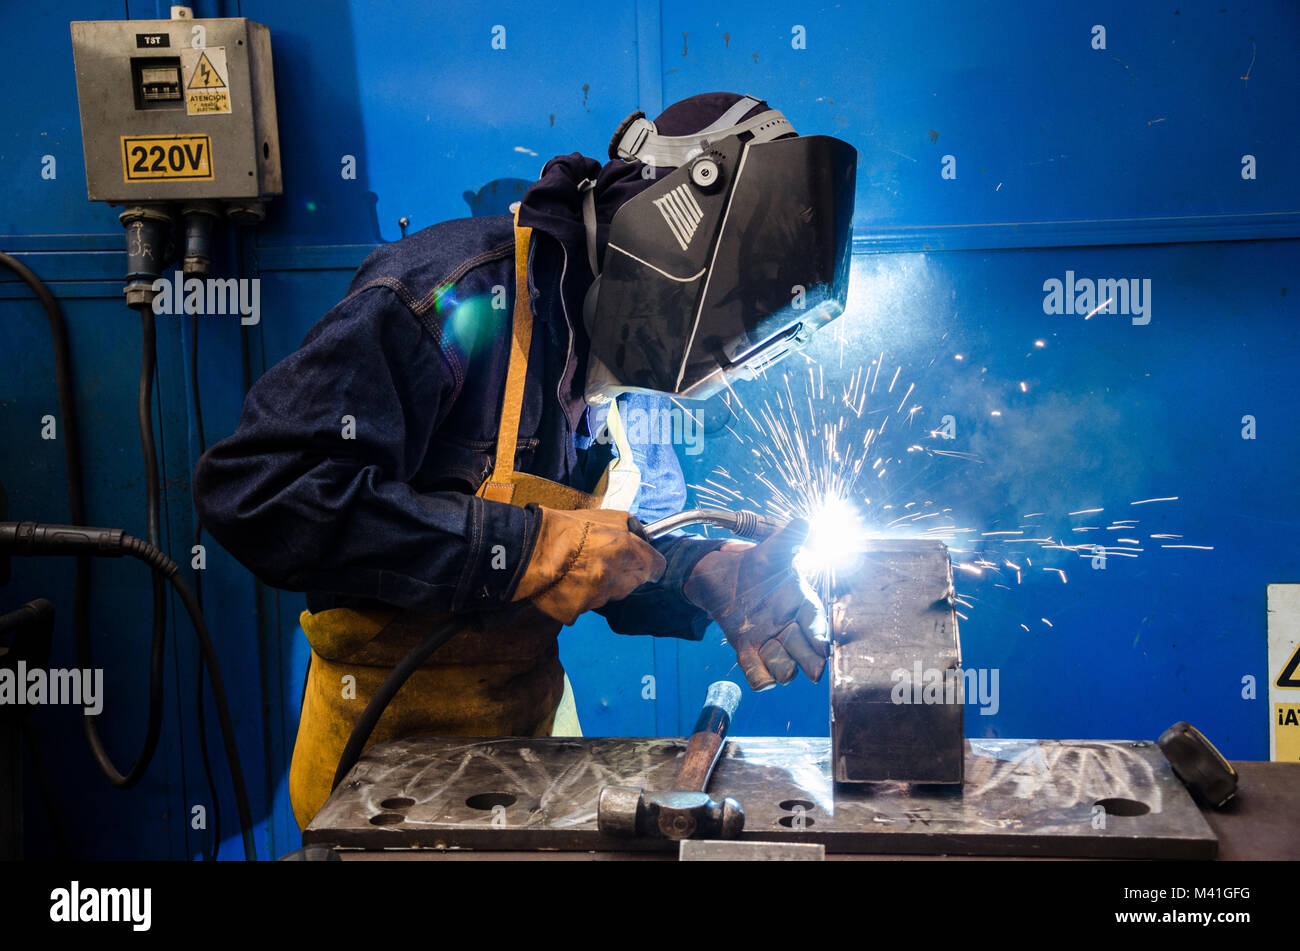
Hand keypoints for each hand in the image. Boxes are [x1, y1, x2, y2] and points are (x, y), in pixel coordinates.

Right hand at [513, 507, 665, 624]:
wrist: (528, 548)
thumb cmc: (564, 527)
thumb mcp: (604, 516)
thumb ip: (630, 528)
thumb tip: (643, 537)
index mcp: (626, 551)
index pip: (657, 568)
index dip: (650, 564)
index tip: (644, 562)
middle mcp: (616, 578)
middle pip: (635, 583)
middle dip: (625, 574)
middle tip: (603, 561)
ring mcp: (597, 598)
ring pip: (610, 596)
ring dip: (601, 586)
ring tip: (579, 570)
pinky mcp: (577, 612)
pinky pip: (585, 606)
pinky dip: (579, 597)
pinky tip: (567, 583)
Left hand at [683, 518, 827, 690]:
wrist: (725, 577)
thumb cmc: (757, 564)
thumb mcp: (772, 551)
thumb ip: (788, 540)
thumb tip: (804, 522)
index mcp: (802, 604)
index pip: (815, 622)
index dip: (819, 634)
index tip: (822, 646)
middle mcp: (790, 627)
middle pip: (806, 652)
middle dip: (809, 659)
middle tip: (812, 669)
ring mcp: (770, 642)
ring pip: (784, 667)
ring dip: (781, 665)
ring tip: (775, 657)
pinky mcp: (748, 652)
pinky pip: (758, 674)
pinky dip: (759, 677)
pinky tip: (756, 670)